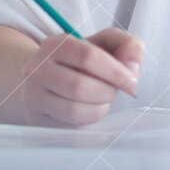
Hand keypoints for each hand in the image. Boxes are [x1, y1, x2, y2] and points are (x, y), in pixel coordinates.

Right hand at [17, 27, 143, 127]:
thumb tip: (134, 62)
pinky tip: (90, 110)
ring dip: (99, 108)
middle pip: (80, 86)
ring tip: (102, 101)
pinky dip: (88, 120)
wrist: (39, 80)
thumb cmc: (77, 62)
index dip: (116, 72)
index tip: (132, 82)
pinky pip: (69, 125)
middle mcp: (39, 68)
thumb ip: (124, 44)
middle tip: (114, 92)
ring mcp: (35, 95)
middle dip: (107, 92)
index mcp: (56, 44)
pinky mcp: (37, 118)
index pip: (88, 57)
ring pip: (74, 109)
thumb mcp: (101, 44)